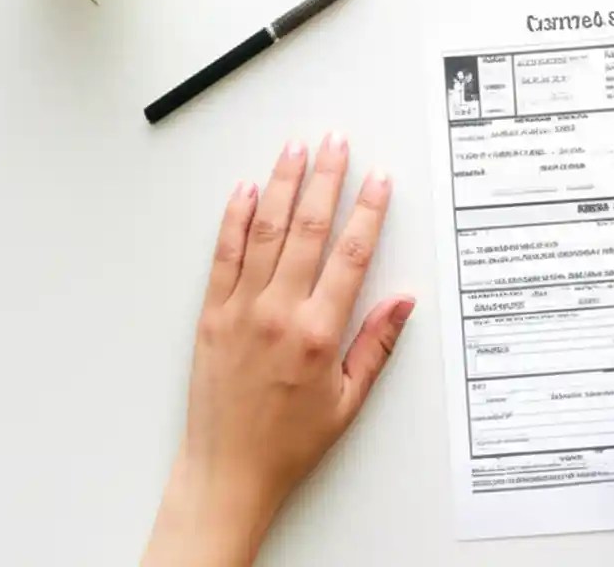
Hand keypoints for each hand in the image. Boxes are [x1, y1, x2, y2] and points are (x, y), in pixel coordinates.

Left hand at [143, 134, 413, 566]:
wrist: (227, 470)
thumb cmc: (289, 441)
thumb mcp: (349, 399)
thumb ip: (376, 344)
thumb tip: (404, 301)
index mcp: (319, 333)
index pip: (351, 255)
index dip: (368, 211)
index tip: (378, 181)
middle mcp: (278, 312)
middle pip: (309, 229)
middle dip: (326, 179)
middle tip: (337, 143)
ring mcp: (240, 309)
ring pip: (265, 231)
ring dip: (283, 184)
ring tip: (296, 150)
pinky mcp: (210, 314)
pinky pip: (223, 255)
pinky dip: (234, 219)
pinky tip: (246, 190)